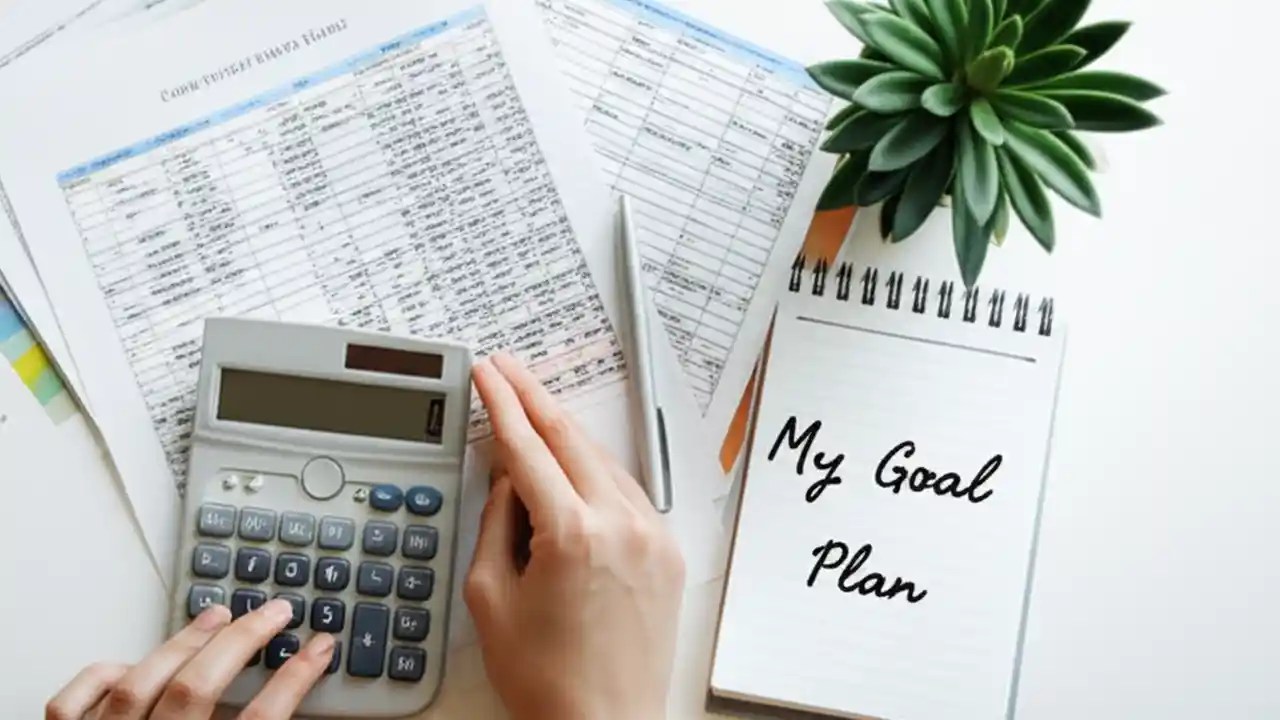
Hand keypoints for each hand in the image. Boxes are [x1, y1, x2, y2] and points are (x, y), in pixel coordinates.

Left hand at [46, 599, 334, 719]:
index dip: (297, 679)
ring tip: (216, 615)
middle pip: (199, 689)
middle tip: (276, 611)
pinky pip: (75, 703)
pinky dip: (103, 675)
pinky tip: (130, 661)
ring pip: (138, 685)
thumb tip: (297, 688)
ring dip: (183, 643)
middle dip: (243, 641)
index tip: (321, 648)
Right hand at [465, 353, 686, 719]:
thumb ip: (497, 523)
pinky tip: (574, 464)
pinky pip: (627, 491)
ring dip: (566, 432)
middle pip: (571, 438)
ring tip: (534, 411)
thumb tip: (510, 478)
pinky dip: (596, 471)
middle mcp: (620, 525)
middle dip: (535, 396)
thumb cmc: (547, 679)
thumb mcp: (492, 597)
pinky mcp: (667, 552)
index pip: (528, 447)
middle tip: (508, 369)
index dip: (503, 403)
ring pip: (603, 460)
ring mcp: (651, 536)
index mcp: (572, 535)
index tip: (488, 374)